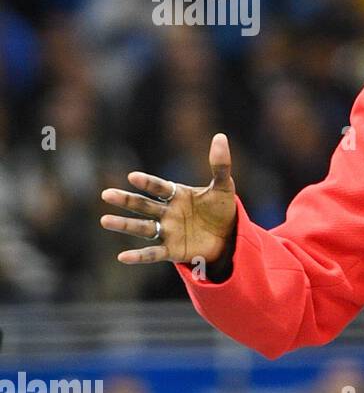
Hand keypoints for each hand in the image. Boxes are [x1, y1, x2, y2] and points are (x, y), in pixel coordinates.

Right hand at [100, 134, 236, 266]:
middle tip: (106, 194)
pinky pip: (153, 253)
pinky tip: (123, 257)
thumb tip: (220, 136)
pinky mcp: (172, 250)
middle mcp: (167, 212)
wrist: (229, 237)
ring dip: (124, 224)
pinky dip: (139, 256)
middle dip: (126, 200)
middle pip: (143, 206)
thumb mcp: (223, 187)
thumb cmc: (222, 209)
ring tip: (105, 220)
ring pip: (142, 227)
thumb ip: (220, 165)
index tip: (133, 177)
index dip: (147, 183)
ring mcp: (167, 232)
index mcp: (176, 195)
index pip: (159, 187)